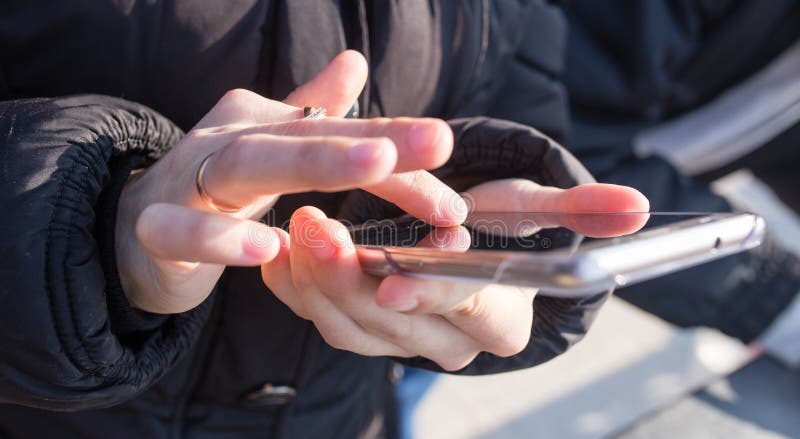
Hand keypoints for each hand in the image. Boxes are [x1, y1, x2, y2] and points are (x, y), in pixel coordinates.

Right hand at [116, 51, 465, 313]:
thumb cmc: (211, 192)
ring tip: (373, 164)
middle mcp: (226, 142)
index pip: (339, 134)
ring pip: (245, 165)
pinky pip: (181, 231)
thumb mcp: (268, 149)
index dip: (398, 146)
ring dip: (311, 164)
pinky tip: (268, 250)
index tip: (453, 155)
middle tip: (437, 140)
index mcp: (260, 125)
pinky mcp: (155, 230)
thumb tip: (355, 60)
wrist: (132, 234)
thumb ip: (311, 113)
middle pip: (303, 137)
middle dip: (371, 138)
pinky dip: (220, 239)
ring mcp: (186, 181)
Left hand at [261, 183, 647, 369]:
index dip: (433, 296)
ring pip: (350, 328)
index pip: (466, 312)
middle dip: (353, 281)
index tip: (393, 277)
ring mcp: (398, 341)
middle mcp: (446, 342)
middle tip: (319, 227)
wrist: (460, 249)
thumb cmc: (502, 228)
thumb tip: (635, 208)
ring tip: (295, 230)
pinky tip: (279, 251)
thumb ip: (581, 209)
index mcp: (496, 317)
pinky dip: (296, 288)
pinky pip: (320, 319)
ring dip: (316, 281)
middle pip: (396, 325)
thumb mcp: (538, 211)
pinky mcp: (360, 329)